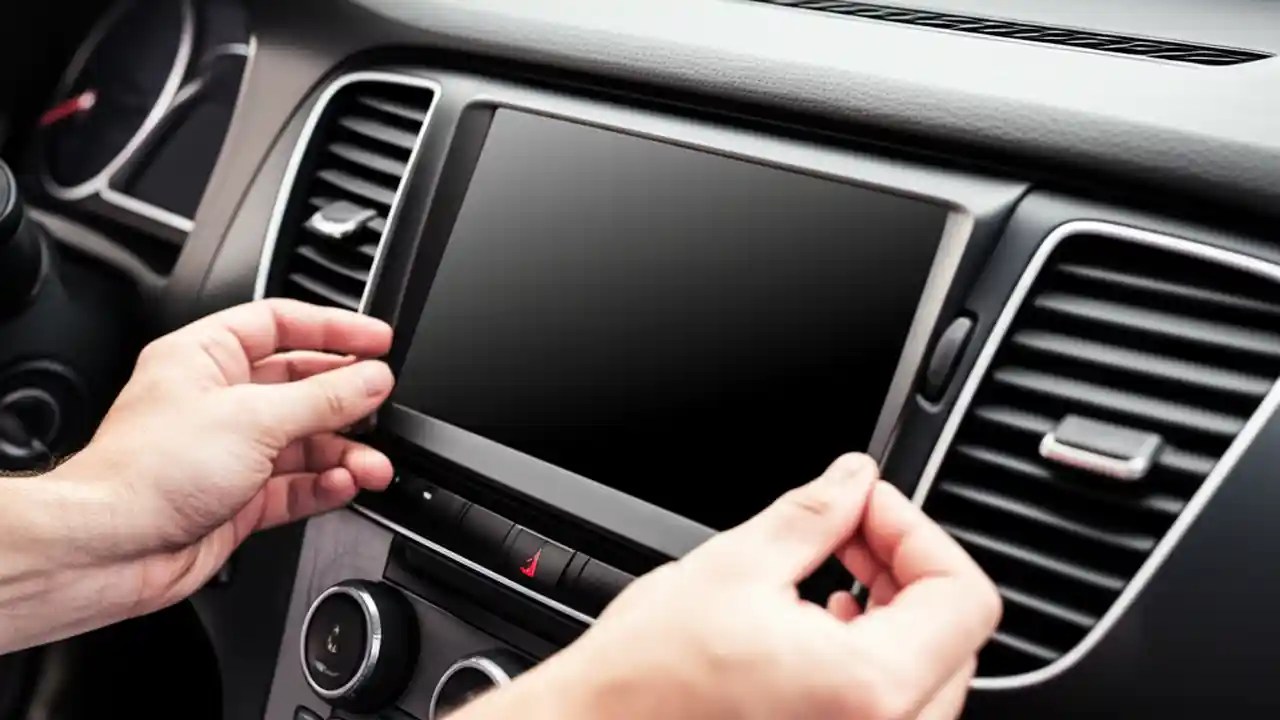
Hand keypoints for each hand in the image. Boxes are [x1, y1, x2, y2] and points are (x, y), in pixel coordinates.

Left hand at [0, 300, 395, 651]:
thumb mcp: (254, 419)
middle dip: (347, 399)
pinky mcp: (240, 498)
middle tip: (382, 404)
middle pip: (301, 385)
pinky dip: (325, 485)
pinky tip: (345, 484)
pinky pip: (297, 484)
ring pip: (306, 441)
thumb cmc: (147, 474)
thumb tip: (372, 379)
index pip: (281, 324)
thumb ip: (324, 399)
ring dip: (345, 452)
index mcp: (205, 357)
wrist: (112, 550)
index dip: (333, 329)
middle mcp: (218, 400)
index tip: (377, 341)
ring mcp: (230, 451)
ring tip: (373, 464)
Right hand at [461, 455, 999, 719]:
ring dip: (897, 613)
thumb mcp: (736, 567)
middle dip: (907, 568)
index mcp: (871, 689)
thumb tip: (854, 479)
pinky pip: (897, 709)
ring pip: (930, 673)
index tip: (871, 509)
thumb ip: (815, 514)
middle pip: (956, 636)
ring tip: (831, 577)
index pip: (965, 597)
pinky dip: (876, 659)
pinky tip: (820, 628)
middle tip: (849, 531)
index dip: (919, 534)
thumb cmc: (646, 681)